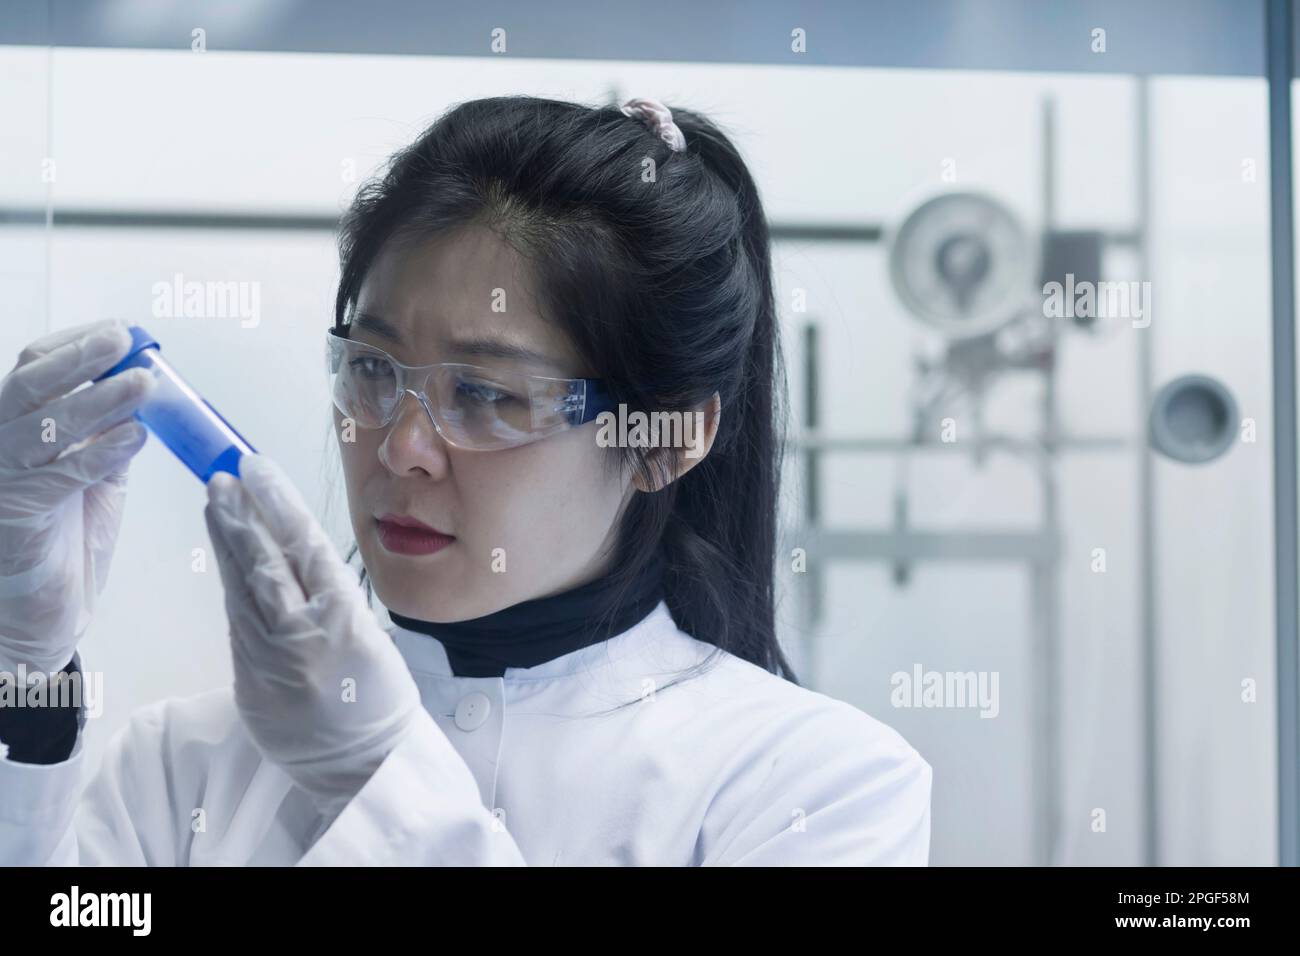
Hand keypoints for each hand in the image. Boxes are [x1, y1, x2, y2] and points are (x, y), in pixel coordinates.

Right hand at [0, 320, 155, 673]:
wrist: (34, 620)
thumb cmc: (60, 546)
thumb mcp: (91, 477)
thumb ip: (106, 437)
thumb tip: (140, 395)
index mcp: (18, 430)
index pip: (35, 367)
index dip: (77, 344)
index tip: (122, 333)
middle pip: (29, 384)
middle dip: (81, 358)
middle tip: (126, 342)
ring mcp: (1, 479)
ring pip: (43, 424)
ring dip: (98, 400)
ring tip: (143, 385)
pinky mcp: (14, 514)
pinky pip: (58, 475)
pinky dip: (100, 452)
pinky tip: (134, 437)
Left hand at [203, 453, 422, 817]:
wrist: (366, 765)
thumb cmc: (378, 696)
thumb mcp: (369, 632)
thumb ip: (328, 593)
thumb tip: (288, 548)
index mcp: (344, 618)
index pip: (303, 544)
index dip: (277, 502)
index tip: (257, 467)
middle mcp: (303, 636)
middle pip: (261, 562)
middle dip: (239, 515)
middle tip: (222, 477)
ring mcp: (270, 662)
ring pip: (240, 589)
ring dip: (226, 543)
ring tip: (215, 504)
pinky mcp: (248, 684)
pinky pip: (237, 625)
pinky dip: (232, 588)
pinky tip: (226, 561)